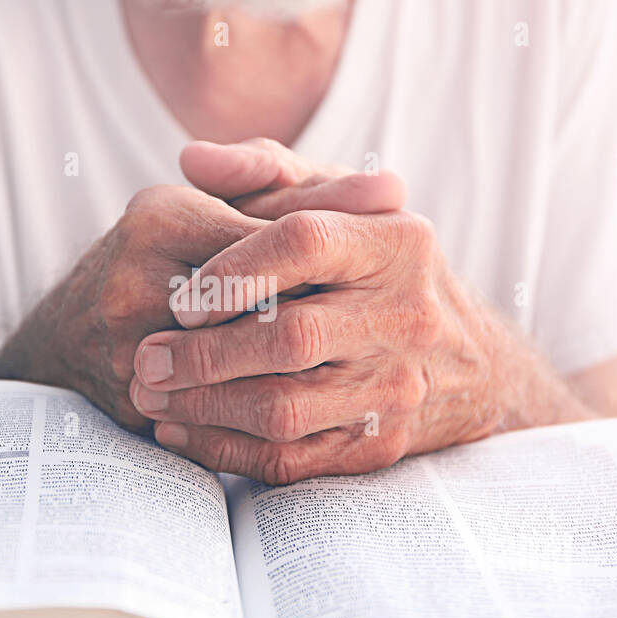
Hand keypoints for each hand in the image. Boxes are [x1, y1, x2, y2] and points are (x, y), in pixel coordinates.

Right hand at [0, 143, 406, 431]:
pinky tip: (313, 413)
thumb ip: (304, 195)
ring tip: (350, 376)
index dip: (335, 271)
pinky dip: (271, 417)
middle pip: (270, 313)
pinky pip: (220, 416)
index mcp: (159, 217)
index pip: (278, 245)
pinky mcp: (133, 404)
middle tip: (371, 341)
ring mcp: (126, 349)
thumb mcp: (221, 210)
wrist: (71, 336)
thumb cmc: (164, 258)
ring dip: (308, 379)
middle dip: (326, 330)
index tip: (375, 288)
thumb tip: (396, 188)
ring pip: (251, 372)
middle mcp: (132, 279)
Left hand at [129, 207, 593, 482]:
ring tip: (151, 395)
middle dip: (204, 353)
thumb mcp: (335, 203)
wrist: (470, 364)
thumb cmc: (374, 267)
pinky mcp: (379, 445)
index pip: (305, 241)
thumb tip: (191, 158)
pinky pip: (290, 459)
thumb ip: (263, 172)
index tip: (183, 298)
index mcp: (399, 239)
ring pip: (283, 407)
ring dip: (203, 407)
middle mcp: (409, 314)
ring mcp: (397, 386)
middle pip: (290, 336)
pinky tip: (181, 431)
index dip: (234, 270)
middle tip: (146, 357)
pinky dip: (225, 450)